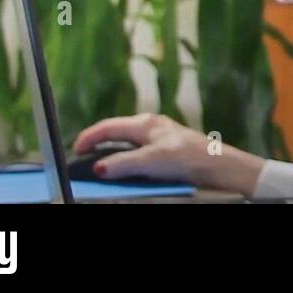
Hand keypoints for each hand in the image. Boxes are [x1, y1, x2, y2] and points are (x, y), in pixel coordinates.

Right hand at [73, 113, 265, 195]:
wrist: (217, 166)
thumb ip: (123, 163)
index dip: (88, 137)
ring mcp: (158, 138)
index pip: (108, 126)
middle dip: (97, 143)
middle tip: (82, 157)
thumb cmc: (188, 157)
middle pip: (115, 133)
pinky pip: (137, 152)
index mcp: (144, 123)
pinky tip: (125, 168)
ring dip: (111, 152)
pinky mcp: (165, 150)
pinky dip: (125, 159)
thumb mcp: (151, 161)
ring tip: (99, 164)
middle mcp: (150, 127)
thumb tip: (98, 168)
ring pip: (126, 143)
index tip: (75, 150)